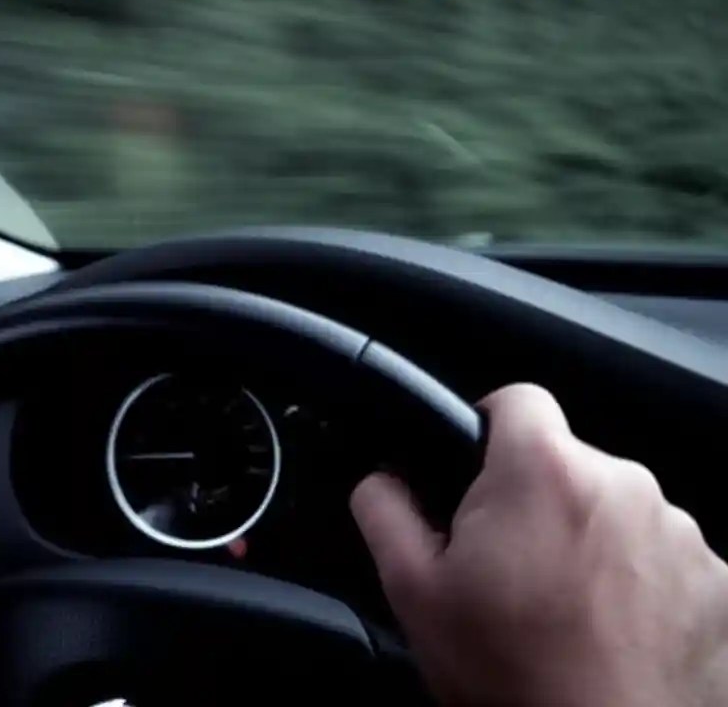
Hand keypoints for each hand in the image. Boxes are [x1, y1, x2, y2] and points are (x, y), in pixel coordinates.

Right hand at [351, 384, 727, 706]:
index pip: (516, 399)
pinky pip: (660, 555)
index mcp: (541, 473)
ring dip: (587, 541)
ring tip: (558, 608)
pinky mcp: (714, 580)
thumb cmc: (512, 677)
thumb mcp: (411, 590)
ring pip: (613, 509)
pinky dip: (635, 581)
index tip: (478, 476)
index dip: (488, 431)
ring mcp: (677, 533)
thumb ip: (384, 510)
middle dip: (534, 503)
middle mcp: (621, 485)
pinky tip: (605, 629)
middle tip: (506, 569)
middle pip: (565, 463)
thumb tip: (381, 478)